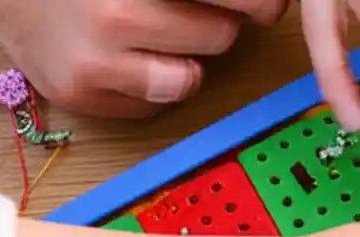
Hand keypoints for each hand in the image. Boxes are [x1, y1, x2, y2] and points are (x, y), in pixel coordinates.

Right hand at [0, 0, 287, 117]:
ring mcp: (97, 54)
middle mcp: (117, 8)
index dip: (260, 4)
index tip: (266, 8)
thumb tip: (274, 5)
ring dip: (186, 60)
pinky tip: (128, 61)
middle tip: (190, 14)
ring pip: (193, 76)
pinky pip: (158, 103)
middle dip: (219, 25)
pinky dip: (155, 87)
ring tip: (154, 37)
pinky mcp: (85, 92)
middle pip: (224, 34)